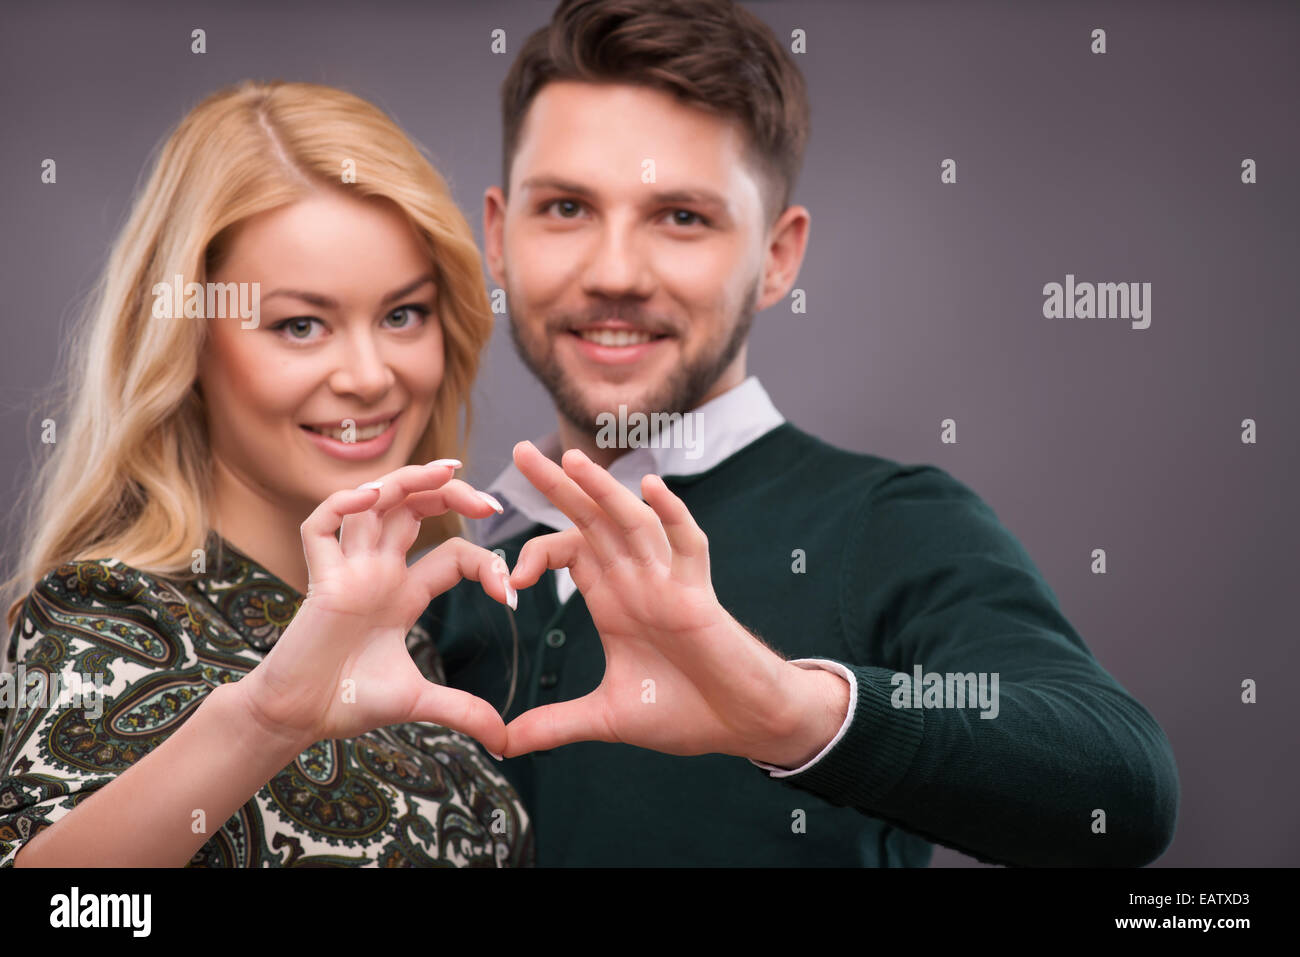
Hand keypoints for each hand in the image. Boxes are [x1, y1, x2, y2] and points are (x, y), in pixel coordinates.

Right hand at [234, 460, 515, 755]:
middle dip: (451, 494)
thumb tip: (505, 742)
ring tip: (447, 471)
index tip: (510, 594)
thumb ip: (463, 711)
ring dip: (407, 480)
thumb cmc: (350, 702)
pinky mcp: (317, 579)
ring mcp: (348, 570)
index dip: (485, 564)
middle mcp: (378, 571)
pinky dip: (342, 504)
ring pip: (373, 503)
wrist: (299, 719)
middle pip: (414, 509)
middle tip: (489, 501)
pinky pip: (320, 526)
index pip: (451, 554)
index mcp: (404, 593)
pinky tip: (373, 496)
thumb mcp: (419, 701)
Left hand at [502, 442, 848, 765]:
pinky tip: (653, 488)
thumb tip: (502, 743)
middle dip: (558, 486)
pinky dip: (673, 515)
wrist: (739, 725)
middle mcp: (636, 581)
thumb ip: (555, 724)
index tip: (509, 583)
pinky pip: (688, 546)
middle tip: (521, 449)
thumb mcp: (606, 718)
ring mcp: (668, 583)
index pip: (567, 551)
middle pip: (592, 520)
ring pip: (633, 522)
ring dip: (604, 491)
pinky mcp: (699, 596)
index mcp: (612, 599)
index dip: (534, 554)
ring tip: (572, 460)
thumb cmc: (682, 711)